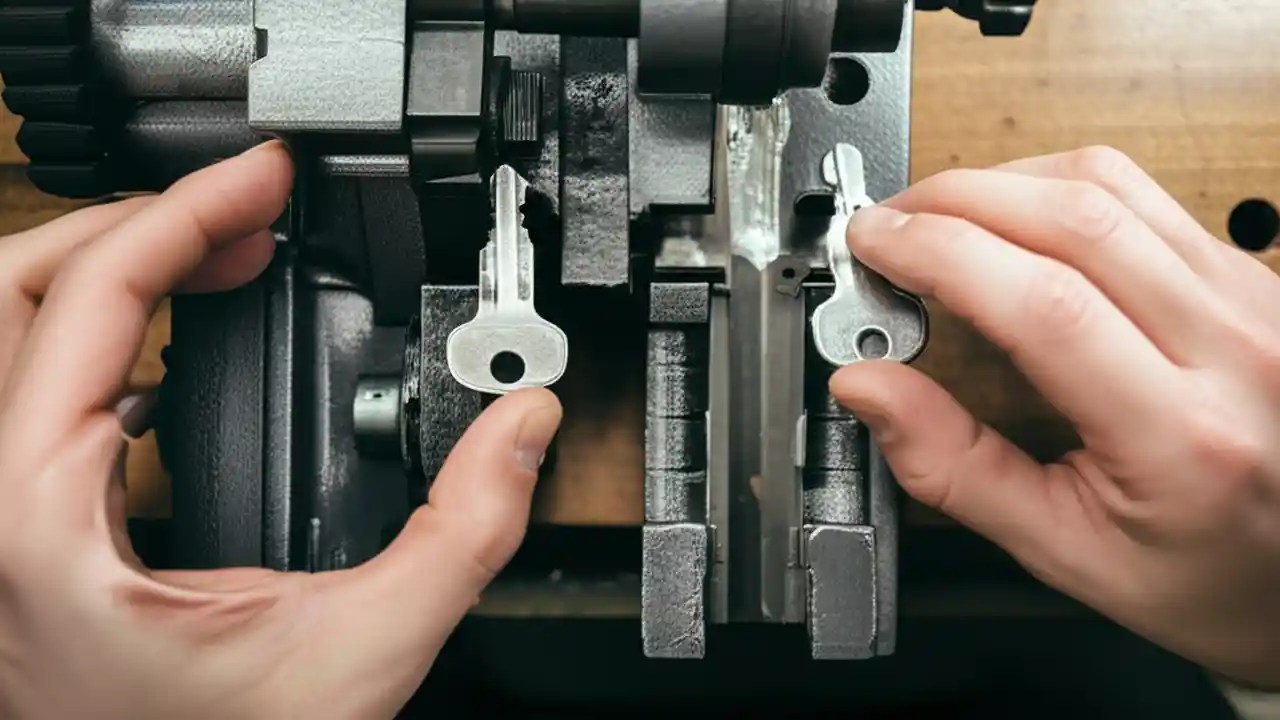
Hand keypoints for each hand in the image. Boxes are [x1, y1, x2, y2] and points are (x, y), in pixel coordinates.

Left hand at [0, 142, 562, 718]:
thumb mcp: (366, 647)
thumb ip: (465, 529)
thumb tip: (519, 426)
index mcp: (44, 513)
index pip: (96, 297)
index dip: (189, 210)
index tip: (263, 181)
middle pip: (18, 283)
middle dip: (136, 220)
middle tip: (240, 210)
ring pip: (8, 329)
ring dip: (109, 268)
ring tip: (212, 250)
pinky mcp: (20, 525)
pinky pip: (30, 385)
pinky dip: (100, 332)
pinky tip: (171, 341)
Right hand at [832, 146, 1279, 687]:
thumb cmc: (1206, 574)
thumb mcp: (1066, 552)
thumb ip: (956, 469)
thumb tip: (868, 387)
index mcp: (1182, 436)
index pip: (1045, 304)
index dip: (940, 255)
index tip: (875, 246)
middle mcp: (1231, 347)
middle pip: (1074, 219)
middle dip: (955, 200)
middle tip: (888, 225)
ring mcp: (1249, 298)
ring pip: (1109, 186)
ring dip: (1002, 181)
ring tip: (938, 216)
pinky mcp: (1246, 274)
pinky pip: (1141, 195)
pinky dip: (1055, 189)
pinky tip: (1012, 219)